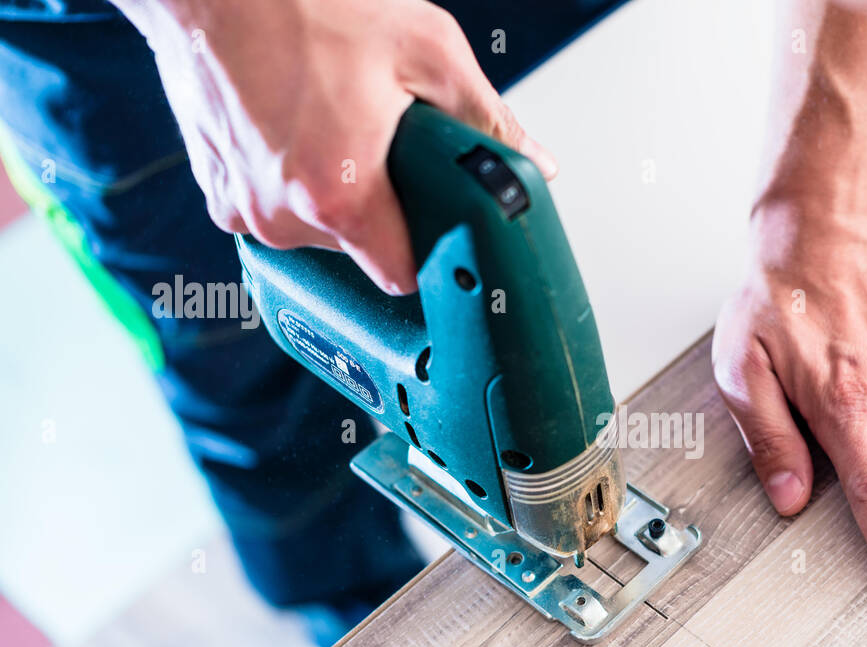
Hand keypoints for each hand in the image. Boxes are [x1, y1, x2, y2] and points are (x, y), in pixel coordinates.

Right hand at [115, 0, 556, 293]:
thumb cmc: (299, 3)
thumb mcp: (425, 50)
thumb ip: (486, 119)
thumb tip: (531, 163)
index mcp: (338, 195)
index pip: (401, 276)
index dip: (426, 252)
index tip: (436, 229)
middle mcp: (280, 214)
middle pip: (358, 250)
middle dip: (381, 207)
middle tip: (385, 146)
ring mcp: (238, 204)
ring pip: (311, 230)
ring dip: (333, 193)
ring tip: (337, 127)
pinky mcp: (212, 186)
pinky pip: (267, 205)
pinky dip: (288, 177)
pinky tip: (297, 127)